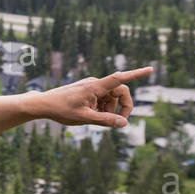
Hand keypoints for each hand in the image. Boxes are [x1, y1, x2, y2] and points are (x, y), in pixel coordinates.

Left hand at [35, 66, 152, 127]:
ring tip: (96, 119)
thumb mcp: (84, 118)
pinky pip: (102, 99)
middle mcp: (95, 83)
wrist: (43, 104)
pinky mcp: (88, 91)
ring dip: (110, 109)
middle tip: (119, 122)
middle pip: (120, 92)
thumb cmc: (61, 110)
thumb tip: (124, 123)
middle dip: (122, 107)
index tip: (151, 70)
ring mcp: (91, 87)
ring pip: (111, 98)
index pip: (119, 78)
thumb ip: (105, 121)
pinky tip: (91, 115)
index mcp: (95, 87)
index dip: (136, 74)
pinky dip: (102, 108)